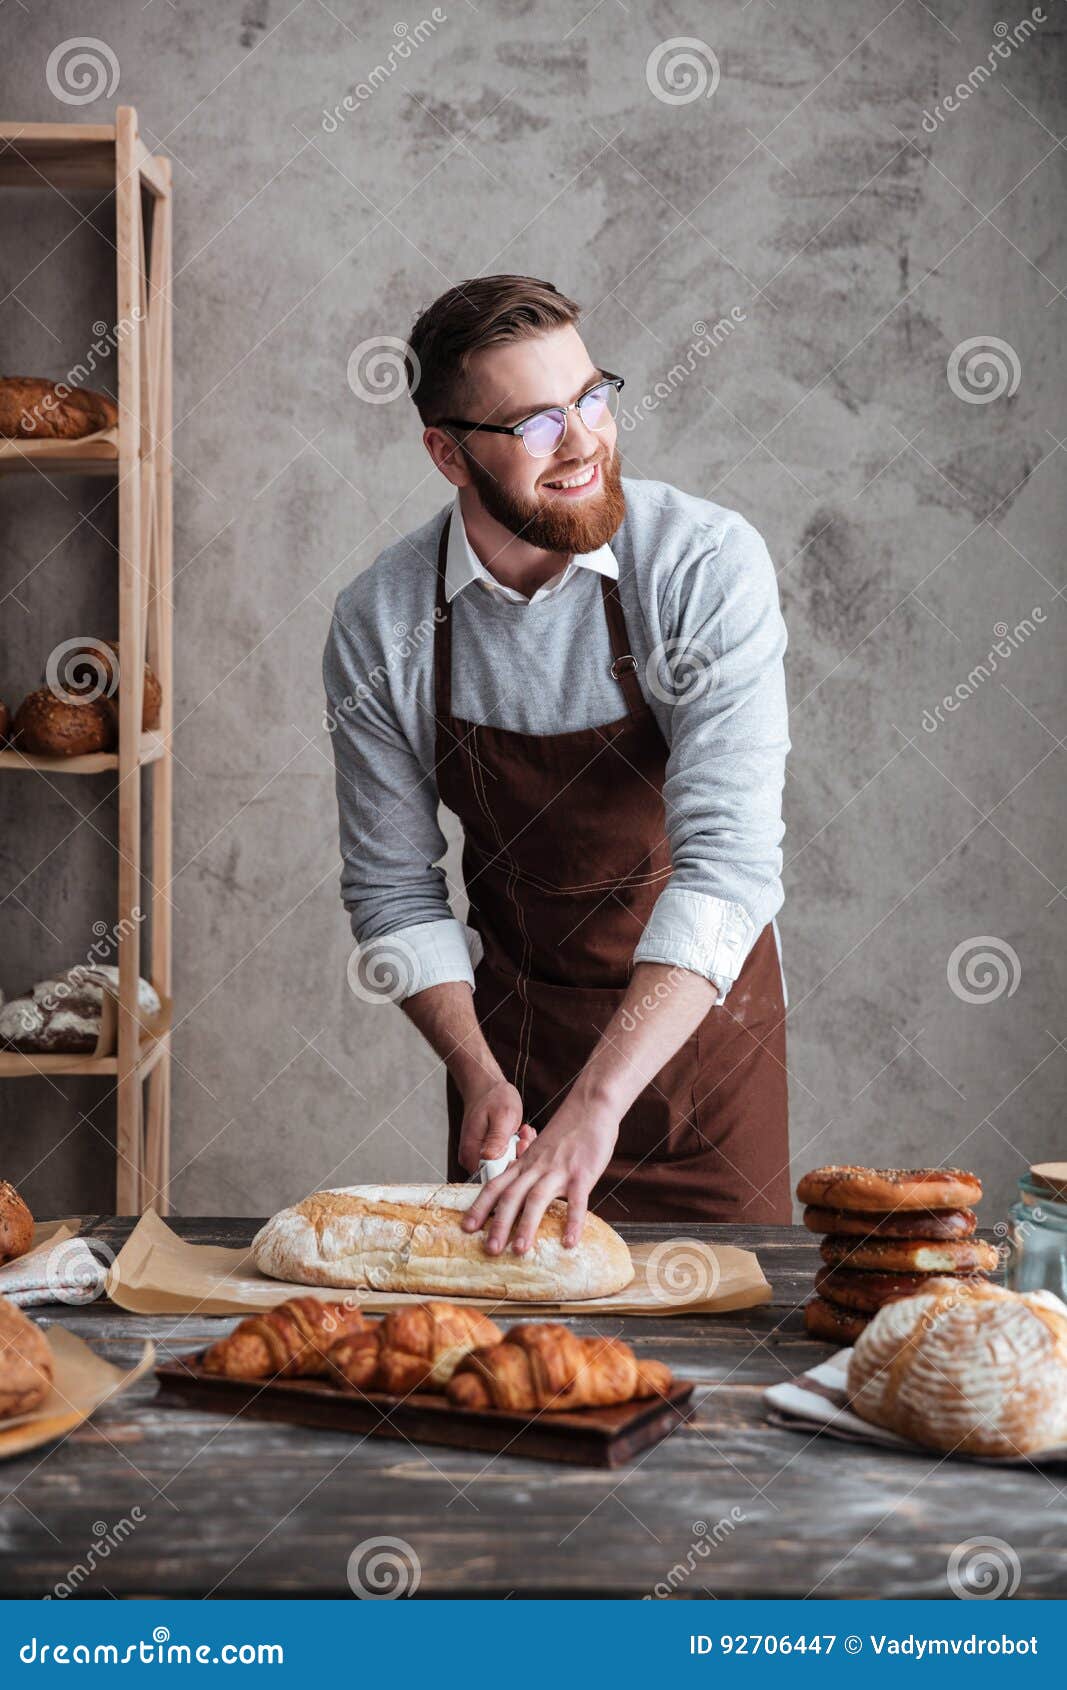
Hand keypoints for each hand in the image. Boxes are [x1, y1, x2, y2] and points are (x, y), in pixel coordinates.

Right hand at [456, 1075, 535, 1173]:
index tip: (523, 1145)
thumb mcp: (502, 1116)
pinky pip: (506, 1159)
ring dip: (520, 1150)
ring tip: (525, 1131)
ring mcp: (480, 1158)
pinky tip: (522, 1133)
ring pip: (506, 1166)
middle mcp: (472, 1161)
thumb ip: (497, 1139)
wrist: (486, 1087)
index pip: (493, 1178)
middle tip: (527, 1136)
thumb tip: (491, 1159)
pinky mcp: (489, 1154)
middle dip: (519, 1156)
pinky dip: (517, 1147)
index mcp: (471, 1154)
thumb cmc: (493, 1098)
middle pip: (500, 1174)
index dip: (512, 1167)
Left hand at [462, 1090, 618, 1254]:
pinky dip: (572, 1222)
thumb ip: (528, 1169)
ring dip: (527, 1225)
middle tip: (490, 1250)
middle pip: (512, 1196)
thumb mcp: (540, 1150)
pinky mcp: (582, 1173)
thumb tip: (518, 1192)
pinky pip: (576, 1201)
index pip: (496, 1186)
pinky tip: (569, 1242)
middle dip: (499, 1224)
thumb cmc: (566, 1132)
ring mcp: (559, 1170)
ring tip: (520, 1250)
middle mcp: (536, 1167)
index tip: (467, 1227)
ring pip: (537, 1199)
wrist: (590, 1107)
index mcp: (525, 1163)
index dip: (480, 1207)